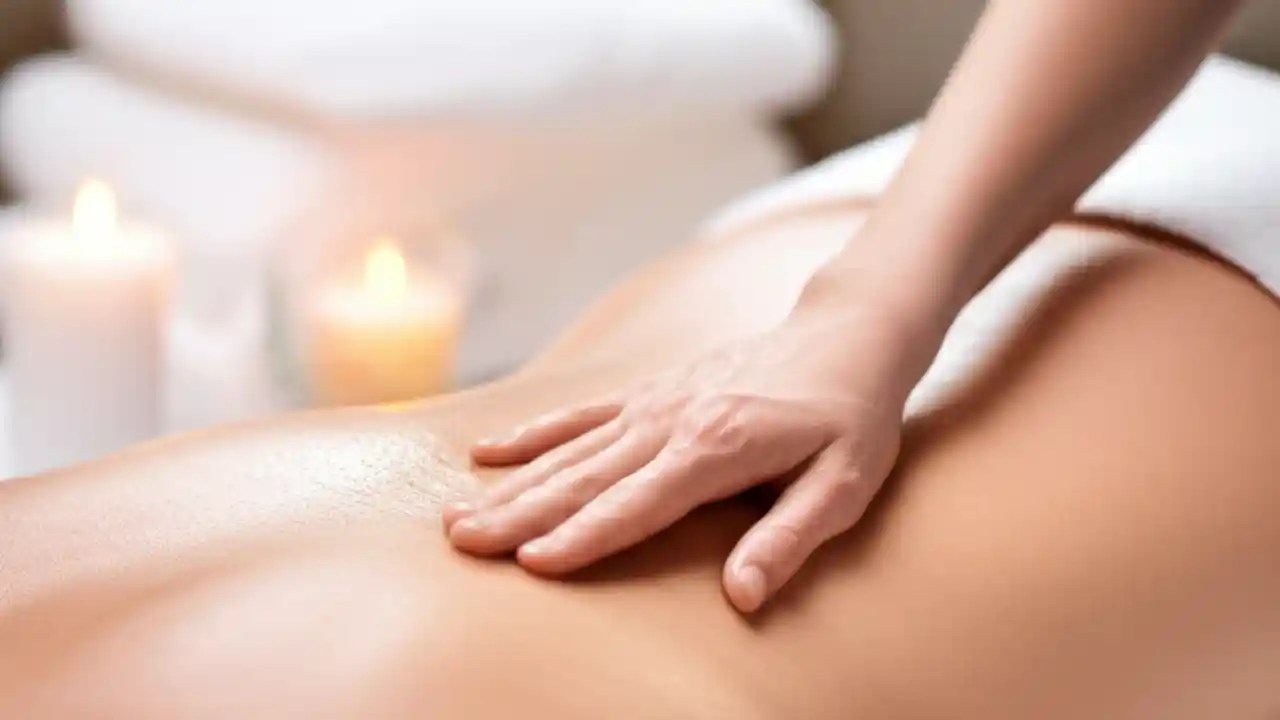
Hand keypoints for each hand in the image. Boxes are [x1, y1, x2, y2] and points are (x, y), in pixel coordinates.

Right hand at [443, 308, 915, 612]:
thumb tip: (741, 597)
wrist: (843, 338)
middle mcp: (672, 422)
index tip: (532, 563)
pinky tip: (486, 453)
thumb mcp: (842, 486)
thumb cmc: (849, 421)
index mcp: (717, 449)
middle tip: (462, 544)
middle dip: (521, 514)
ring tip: (455, 518)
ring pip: (569, 450)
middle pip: (585, 477)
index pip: (638, 504)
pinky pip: (580, 415)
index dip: (585, 536)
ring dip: (512, 486)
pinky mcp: (648, 393)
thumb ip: (789, 539)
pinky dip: (533, 434)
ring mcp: (653, 404)